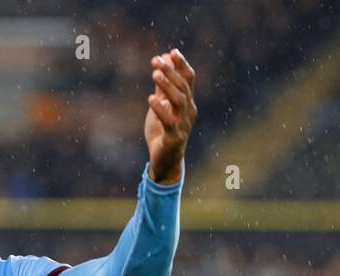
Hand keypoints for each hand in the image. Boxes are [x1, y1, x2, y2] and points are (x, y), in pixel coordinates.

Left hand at [145, 48, 195, 185]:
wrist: (165, 161)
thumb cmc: (163, 132)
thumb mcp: (161, 106)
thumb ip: (162, 86)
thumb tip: (162, 60)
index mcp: (187, 102)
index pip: (188, 79)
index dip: (182, 64)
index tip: (172, 51)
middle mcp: (189, 111)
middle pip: (183, 87)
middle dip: (171, 72)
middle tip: (157, 60)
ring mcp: (183, 124)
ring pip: (179, 101)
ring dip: (167, 85)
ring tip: (155, 73)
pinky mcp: (175, 138)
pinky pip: (169, 121)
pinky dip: (160, 110)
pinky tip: (151, 99)